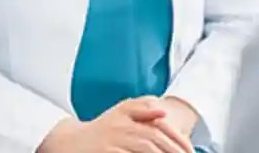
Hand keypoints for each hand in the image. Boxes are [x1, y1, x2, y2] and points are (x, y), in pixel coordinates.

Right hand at [37, 97, 192, 152]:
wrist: (68, 142)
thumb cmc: (101, 129)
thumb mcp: (121, 112)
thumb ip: (142, 108)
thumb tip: (163, 112)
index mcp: (129, 116)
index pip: (161, 128)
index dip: (178, 140)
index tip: (190, 151)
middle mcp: (122, 127)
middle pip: (155, 140)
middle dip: (173, 151)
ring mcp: (114, 141)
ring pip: (144, 148)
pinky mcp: (106, 152)